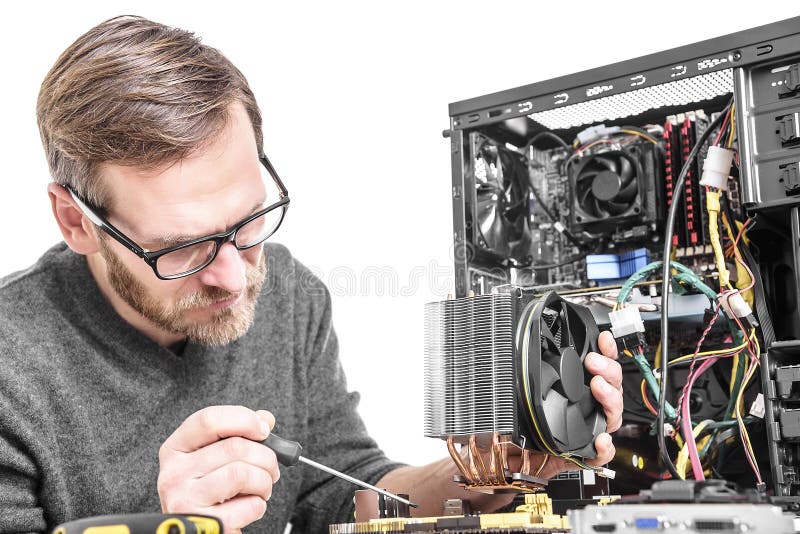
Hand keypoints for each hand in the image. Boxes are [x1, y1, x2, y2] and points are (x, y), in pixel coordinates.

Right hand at [157, 406, 279, 533]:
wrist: (199, 532)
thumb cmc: (211, 493)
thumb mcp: (218, 459)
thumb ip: (240, 434)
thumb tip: (264, 418)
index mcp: (175, 449)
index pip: (208, 420)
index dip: (243, 419)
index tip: (263, 430)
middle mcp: (173, 473)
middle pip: (233, 447)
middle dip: (266, 457)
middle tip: (271, 468)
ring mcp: (183, 500)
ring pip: (241, 473)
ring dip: (264, 481)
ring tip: (261, 488)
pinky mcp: (202, 524)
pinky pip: (247, 505)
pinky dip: (258, 506)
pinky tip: (249, 507)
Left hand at [536, 330, 621, 477]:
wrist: (519, 454)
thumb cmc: (528, 423)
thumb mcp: (534, 392)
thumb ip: (541, 373)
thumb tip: (535, 351)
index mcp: (583, 391)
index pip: (602, 368)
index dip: (607, 352)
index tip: (603, 339)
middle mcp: (591, 408)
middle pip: (614, 387)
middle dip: (608, 370)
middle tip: (594, 362)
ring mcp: (591, 430)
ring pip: (614, 415)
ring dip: (610, 398)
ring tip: (599, 386)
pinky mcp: (587, 454)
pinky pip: (603, 453)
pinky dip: (605, 447)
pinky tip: (601, 439)